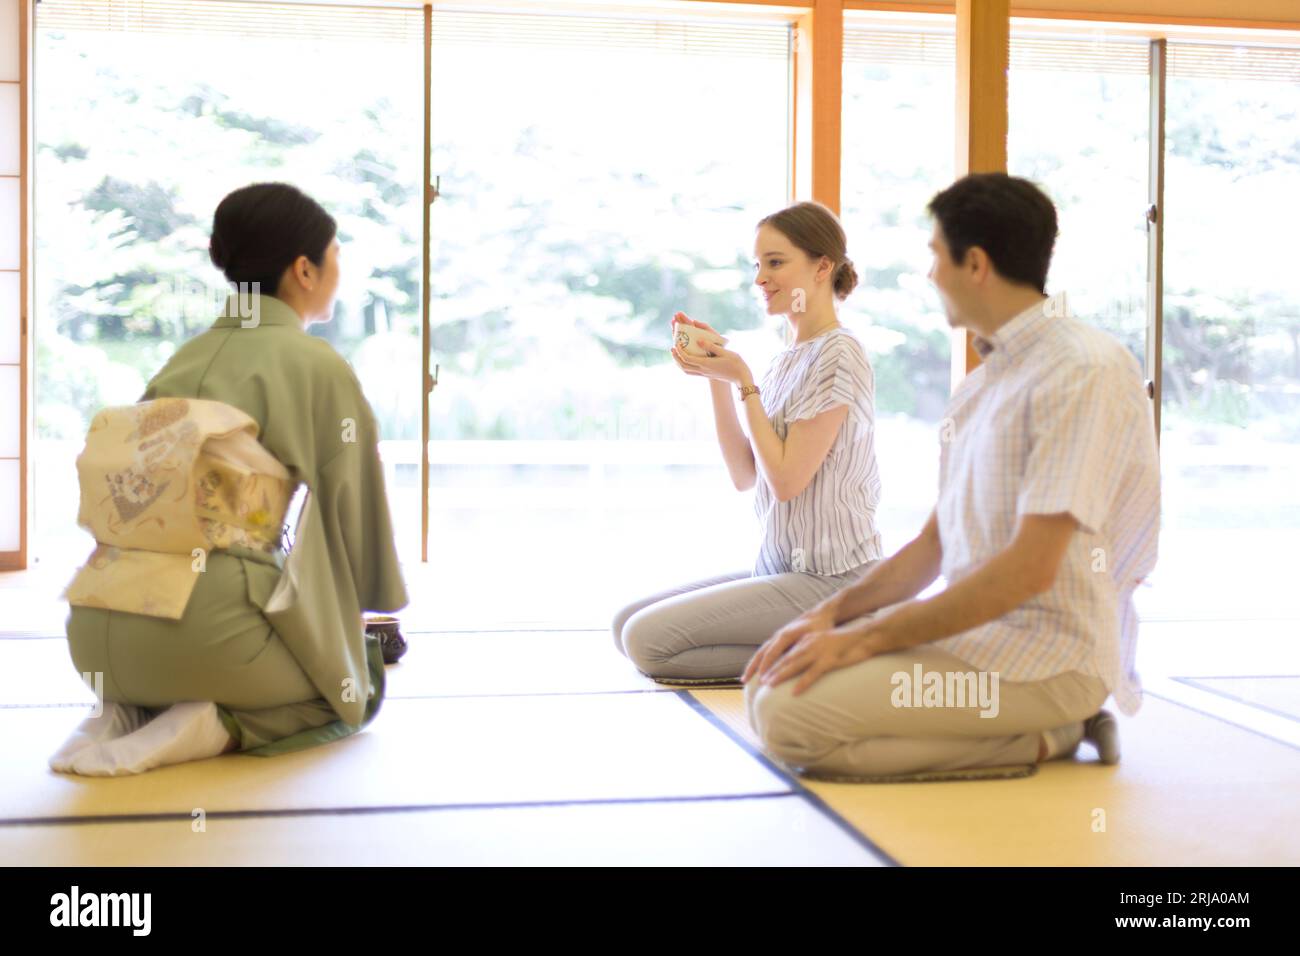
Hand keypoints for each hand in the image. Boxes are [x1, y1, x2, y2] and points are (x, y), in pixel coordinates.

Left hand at [669, 315, 751, 385]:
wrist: (741, 378)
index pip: (687, 358)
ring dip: (679, 363)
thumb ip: (711, 346)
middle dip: (676, 357)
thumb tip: (698, 340)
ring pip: (686, 370)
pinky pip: (692, 372)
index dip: (679, 351)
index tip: (676, 343)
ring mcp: (705, 374)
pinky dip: (686, 366)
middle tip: (672, 348)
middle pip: (683, 366)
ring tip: (677, 354)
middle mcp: (703, 370)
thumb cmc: (735, 363)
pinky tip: (688, 360)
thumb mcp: (724, 352)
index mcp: (706, 364)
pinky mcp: (708, 375)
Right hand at [742, 604, 837, 683]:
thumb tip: (796, 660)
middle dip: (753, 667)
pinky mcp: (779, 640)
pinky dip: (758, 663)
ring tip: (744, 679)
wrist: (819, 615)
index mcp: (785, 635)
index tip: (761, 679)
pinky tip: (755, 673)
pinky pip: (765, 653)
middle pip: (761, 653)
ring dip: (752, 666)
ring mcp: (777, 638)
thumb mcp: (813, 637)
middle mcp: (778, 636)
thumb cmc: (818, 627)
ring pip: (761, 653)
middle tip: (745, 681)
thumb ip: (803, 647)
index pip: (771, 653)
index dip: (765, 666)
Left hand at [753, 617, 892, 695]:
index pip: (786, 652)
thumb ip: (813, 651)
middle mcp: (810, 644)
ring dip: (781, 675)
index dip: (773, 662)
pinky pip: (813, 674)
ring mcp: (820, 652)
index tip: (762, 673)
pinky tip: (795, 692)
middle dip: (772, 670)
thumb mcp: (825, 644)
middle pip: (787, 659)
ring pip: (795, 665)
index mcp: (808, 640)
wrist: (866, 637)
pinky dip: (803, 683)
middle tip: (761, 681)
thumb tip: (803, 663)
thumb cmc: (847, 644)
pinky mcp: (830, 660)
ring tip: (770, 685)